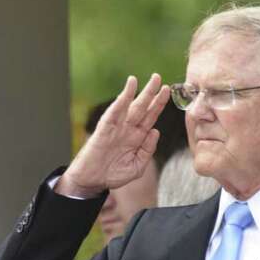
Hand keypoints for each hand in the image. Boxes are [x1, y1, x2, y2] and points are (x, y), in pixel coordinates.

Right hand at [56, 74, 170, 195]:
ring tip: (152, 79)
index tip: (167, 91)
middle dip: (152, 92)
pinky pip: (115, 111)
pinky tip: (130, 87)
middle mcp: (128, 129)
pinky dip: (123, 98)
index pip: (150, 117)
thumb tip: (155, 131)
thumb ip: (147, 150)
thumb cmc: (113, 175)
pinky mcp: (105, 128)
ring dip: (141, 91)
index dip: (159, 104)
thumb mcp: (137, 166)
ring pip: (132, 106)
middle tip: (158, 78)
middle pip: (143, 107)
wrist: (92, 181)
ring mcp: (117, 127)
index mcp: (137, 137)